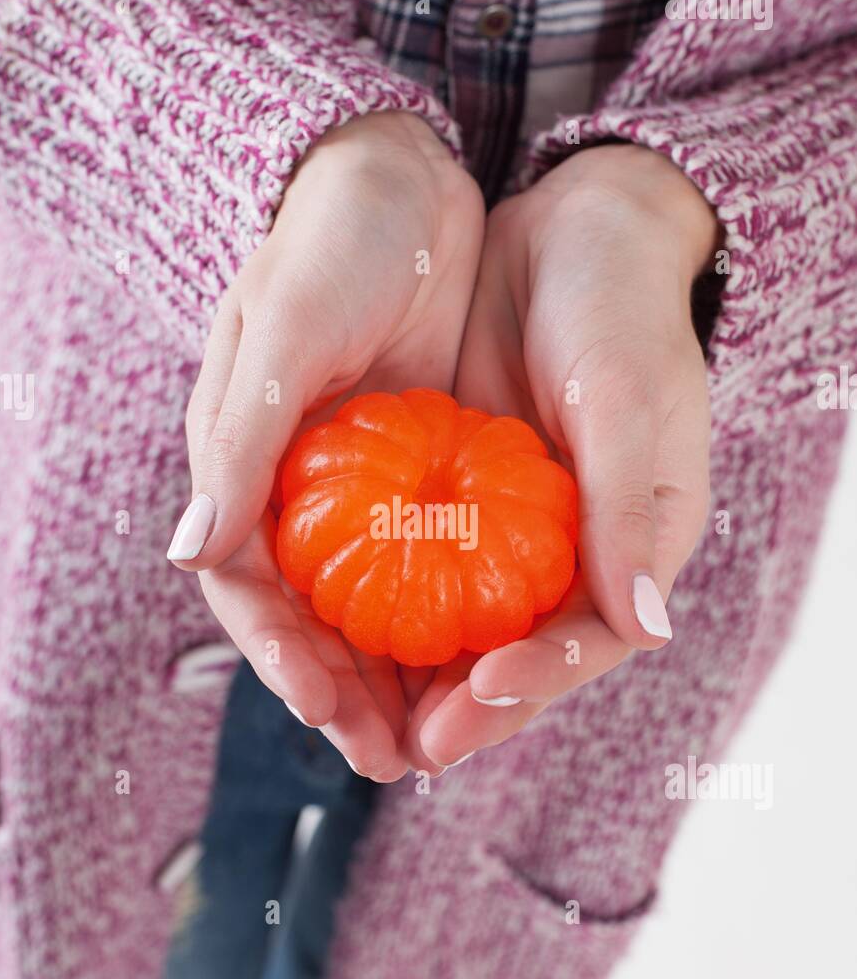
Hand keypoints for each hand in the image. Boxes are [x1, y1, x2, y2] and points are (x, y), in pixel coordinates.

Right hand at [170, 110, 483, 779]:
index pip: (251, 591)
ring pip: (377, 605)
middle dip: (347, 695)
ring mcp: (363, 487)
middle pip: (316, 619)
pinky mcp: (420, 470)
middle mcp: (299, 493)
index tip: (326, 714)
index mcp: (245, 470)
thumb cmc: (328, 245)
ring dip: (401, 675)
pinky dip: (450, 613)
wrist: (399, 180)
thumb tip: (188, 555)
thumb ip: (240, 444)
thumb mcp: (285, 335)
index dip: (282, 658)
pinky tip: (486, 654)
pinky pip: (434, 560)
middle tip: (394, 762)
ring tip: (439, 740)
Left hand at [404, 143, 719, 768]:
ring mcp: (512, 530)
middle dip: (454, 709)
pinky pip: (418, 566)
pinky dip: (380, 600)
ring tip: (346, 716)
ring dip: (406, 675)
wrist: (571, 228)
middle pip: (512, 657)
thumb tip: (649, 632)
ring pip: (458, 626)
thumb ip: (626, 515)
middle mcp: (573, 555)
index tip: (466, 703)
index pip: (585, 644)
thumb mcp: (627, 404)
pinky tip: (330, 626)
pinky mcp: (460, 496)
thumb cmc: (620, 310)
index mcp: (633, 547)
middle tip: (392, 750)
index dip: (528, 688)